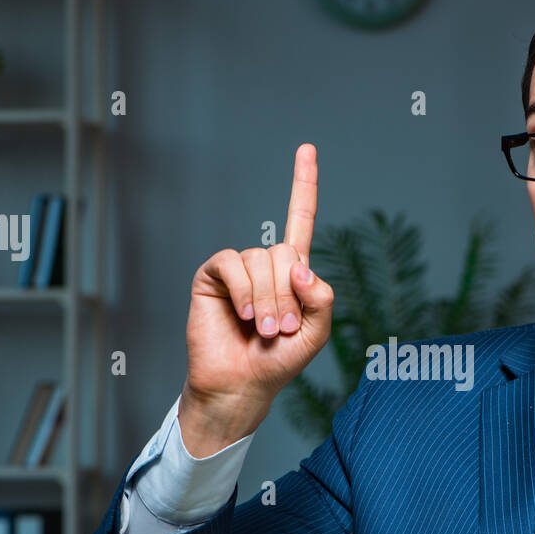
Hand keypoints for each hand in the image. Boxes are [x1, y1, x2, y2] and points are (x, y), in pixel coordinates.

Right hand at [179, 143, 333, 455]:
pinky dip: (243, 291)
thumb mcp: (317, 332)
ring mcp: (237, 270)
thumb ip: (322, 298)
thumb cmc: (279, 361)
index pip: (300, 220)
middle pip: (285, 252)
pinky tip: (244, 315)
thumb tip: (298, 266)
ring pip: (261, 261)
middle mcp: (264, 264)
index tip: (307, 148)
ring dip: (268, 301)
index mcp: (292, 272)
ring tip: (263, 331)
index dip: (303, 184)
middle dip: (288, 295)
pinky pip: (232, 265)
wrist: (242, 384)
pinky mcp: (212, 277)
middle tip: (280, 330)